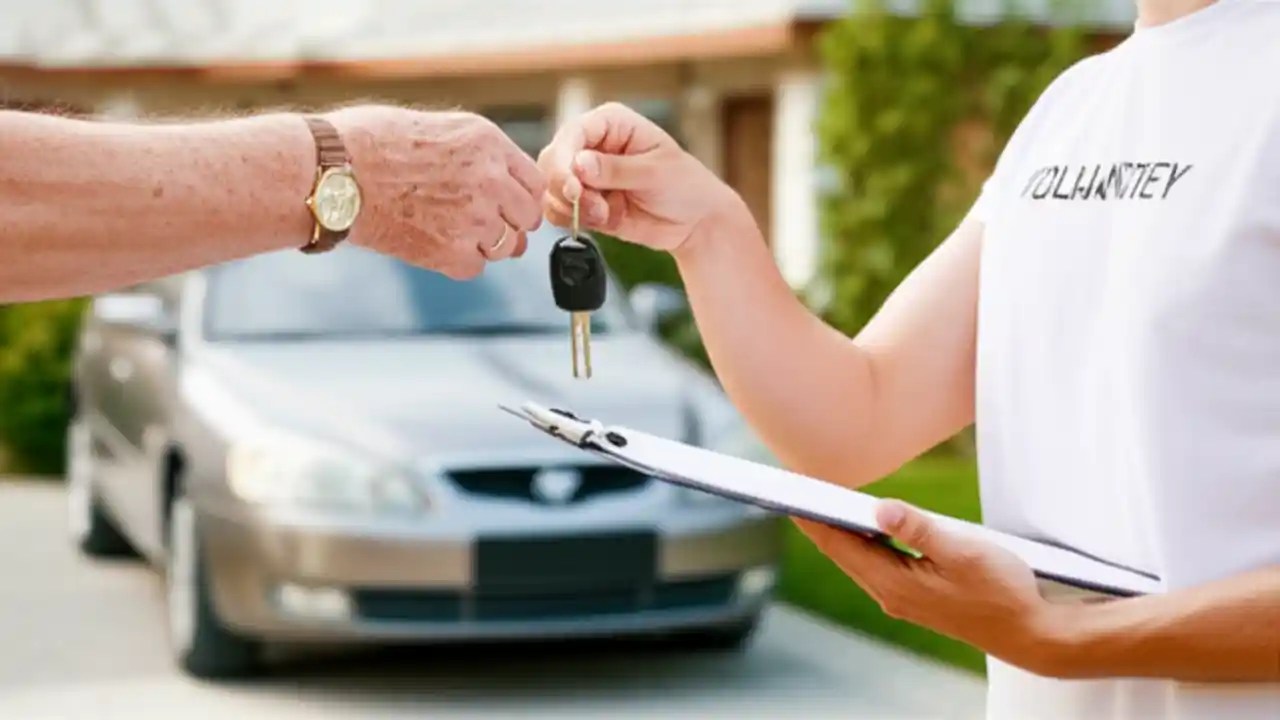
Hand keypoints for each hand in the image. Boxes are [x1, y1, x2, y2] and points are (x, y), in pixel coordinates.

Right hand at [325, 106, 545, 278]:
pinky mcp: (452, 252)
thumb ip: (480, 154)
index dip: (519, 196)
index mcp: (489, 143)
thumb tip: (503, 180)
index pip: (534, 183)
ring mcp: (474, 219)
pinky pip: (476, 267)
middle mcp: (491, 180)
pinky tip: (434, 243)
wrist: (334, 173)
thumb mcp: (440, 127)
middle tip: (479, 221)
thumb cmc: (372, 143)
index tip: (505, 202)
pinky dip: (459, 261)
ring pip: (506, 247)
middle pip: (527, 219)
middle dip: (508, 222)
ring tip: (449, 230)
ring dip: (485, 244)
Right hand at [538, 102, 746, 255]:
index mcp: (611, 123)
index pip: (573, 133)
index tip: (573, 185)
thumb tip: (579, 164)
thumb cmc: (685, 186)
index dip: (565, 159)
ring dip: (570, 206)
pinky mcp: (585, 203)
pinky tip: (600, 221)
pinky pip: (559, 210)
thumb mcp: (656, 173)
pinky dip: (571, 219)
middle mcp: (593, 145)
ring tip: (603, 214)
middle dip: (564, 186)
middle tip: (588, 204)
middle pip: (554, 159)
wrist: (696, 223)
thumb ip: (616, 170)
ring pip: (552, 188)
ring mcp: (586, 176)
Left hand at [796, 500, 1073, 674]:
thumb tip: (880, 507)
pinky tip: (862, 523)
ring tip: (818, 499)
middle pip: (841, 551)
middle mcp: (890, 594)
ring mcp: (901, 597)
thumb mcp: (965, 551)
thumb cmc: (1004, 590)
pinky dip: (862, 541)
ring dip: (838, 530)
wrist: (1032, 632)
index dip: (811, 516)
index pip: (838, 544)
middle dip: (817, 520)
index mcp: (894, 583)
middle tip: (793, 487)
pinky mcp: (915, 595)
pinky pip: (875, 563)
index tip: (788, 492)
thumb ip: (920, 529)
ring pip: (857, 558)